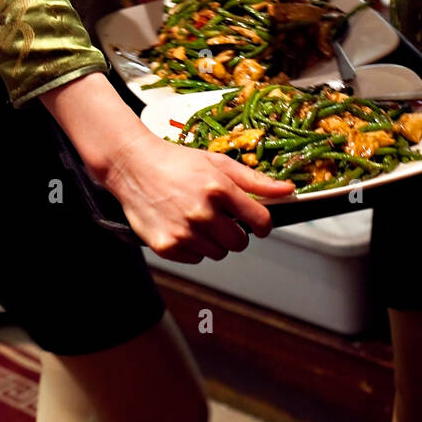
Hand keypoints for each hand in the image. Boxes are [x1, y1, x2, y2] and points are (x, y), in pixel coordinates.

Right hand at [42, 73, 294, 263]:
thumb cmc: (178, 162)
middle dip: (235, 232)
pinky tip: (181, 226)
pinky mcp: (167, 246)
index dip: (262, 225)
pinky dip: (192, 247)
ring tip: (197, 218)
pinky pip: (195, 259)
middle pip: (240, 243)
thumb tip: (289, 191)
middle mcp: (202, 211)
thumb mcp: (218, 162)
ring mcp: (183, 231)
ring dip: (213, 240)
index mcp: (219, 188)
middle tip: (219, 217)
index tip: (257, 224)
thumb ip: (254, 180)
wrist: (133, 165)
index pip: (260, 222)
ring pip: (218, 253)